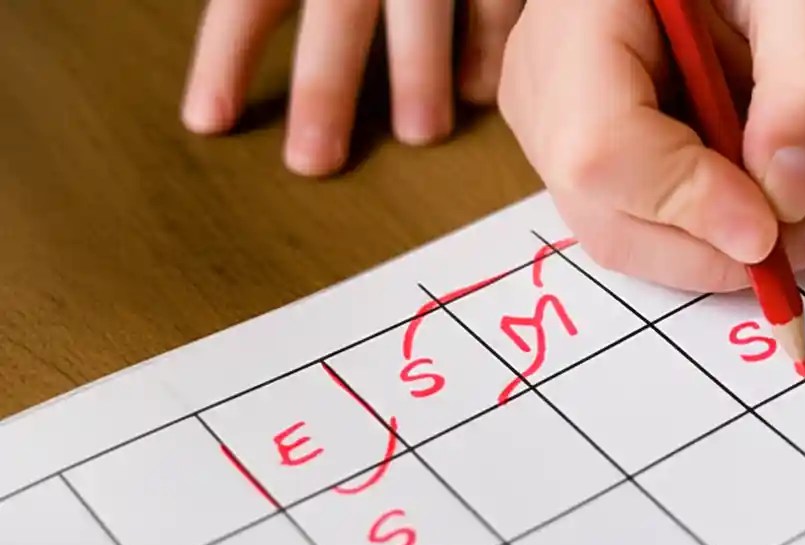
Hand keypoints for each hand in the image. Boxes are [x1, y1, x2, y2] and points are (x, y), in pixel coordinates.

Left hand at [181, 0, 522, 175]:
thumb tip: (238, 19)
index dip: (226, 59)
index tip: (207, 122)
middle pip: (336, 12)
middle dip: (323, 89)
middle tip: (313, 162)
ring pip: (422, 7)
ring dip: (419, 73)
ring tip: (419, 135)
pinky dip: (490, 45)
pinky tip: (481, 93)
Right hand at [497, 0, 804, 291]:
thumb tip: (787, 197)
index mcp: (578, 10)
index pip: (601, 146)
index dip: (687, 205)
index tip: (773, 232)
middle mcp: (543, 70)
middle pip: (600, 207)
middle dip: (711, 249)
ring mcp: (551, 110)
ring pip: (616, 223)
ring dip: (716, 242)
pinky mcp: (580, 136)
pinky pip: (633, 208)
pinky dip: (706, 222)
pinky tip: (769, 193)